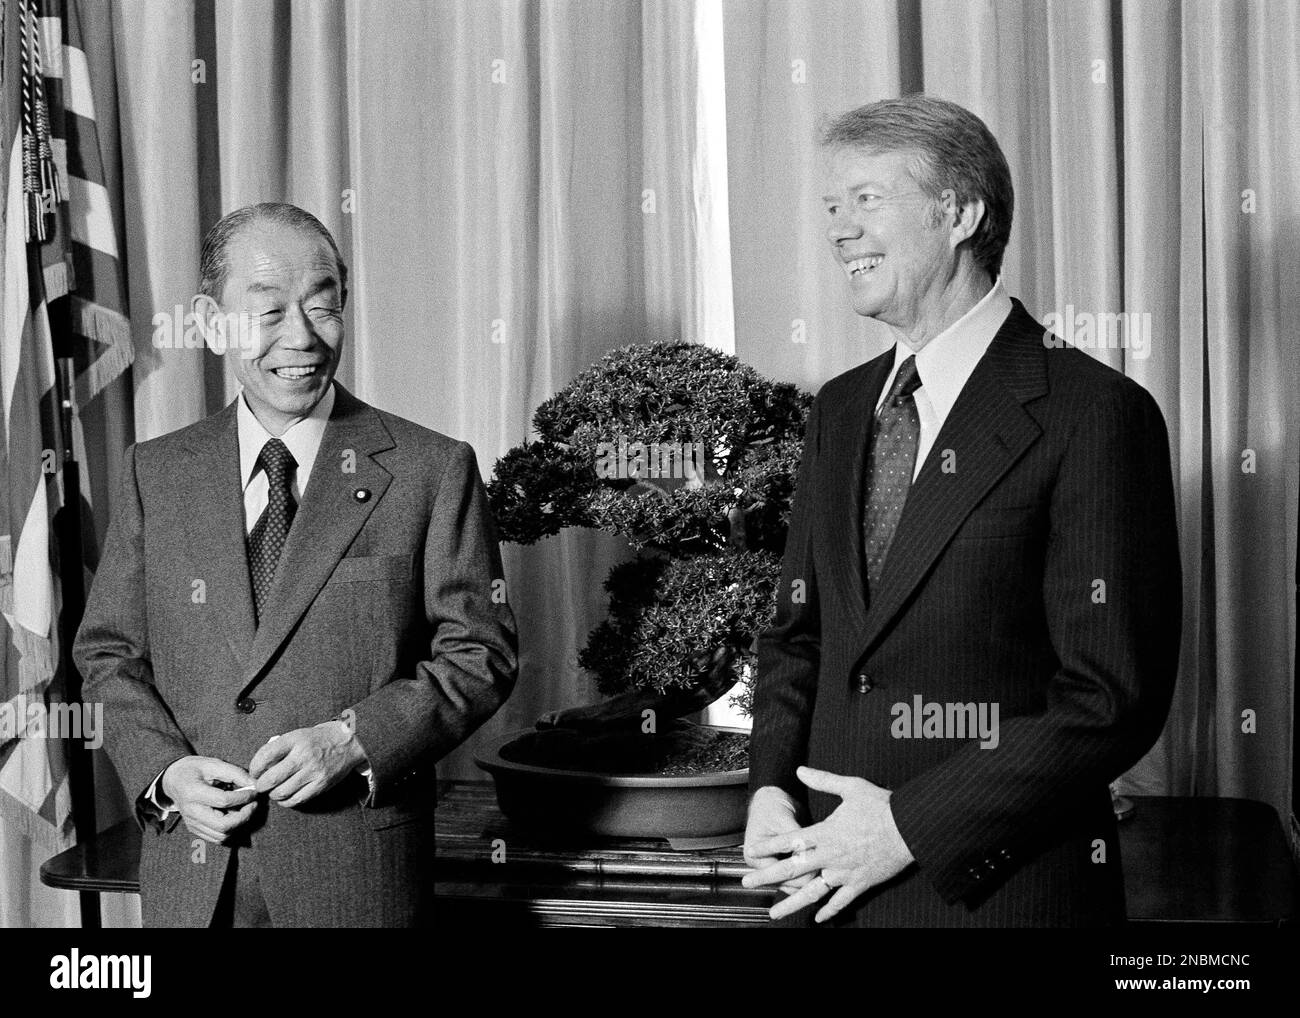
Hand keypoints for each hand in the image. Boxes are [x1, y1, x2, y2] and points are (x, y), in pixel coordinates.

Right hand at [159, 756, 257, 843]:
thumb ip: (235, 773)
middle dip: (244, 816)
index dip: (244, 797)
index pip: (223, 801)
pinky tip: (234, 815)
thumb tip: (254, 785)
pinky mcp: (195, 829)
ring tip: (244, 808)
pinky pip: (217, 838)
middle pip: (223, 825)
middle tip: (253, 803)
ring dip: (238, 824)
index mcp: (193, 792)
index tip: (254, 790)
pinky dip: (230, 830)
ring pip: (222, 835)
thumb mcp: (214, 764)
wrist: (174, 780)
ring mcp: (192, 823)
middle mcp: (191, 812)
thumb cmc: (195, 770)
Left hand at [249, 722, 365, 807]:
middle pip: (270, 779)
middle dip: (260, 785)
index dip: (254, 768)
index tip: (254, 772)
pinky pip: (296, 800)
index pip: (265, 756)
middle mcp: (304, 756)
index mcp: (295, 739)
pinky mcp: (321, 784)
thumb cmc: (318, 739)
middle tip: (261, 785)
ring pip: (281, 792)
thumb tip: (259, 768)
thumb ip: (279, 748)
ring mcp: (313, 771)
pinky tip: (285, 796)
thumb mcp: (298, 735)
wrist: (348, 742)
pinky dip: (285, 802)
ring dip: (272, 794)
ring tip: (274, 790)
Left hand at [742, 765, 914, 922]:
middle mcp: (830, 856)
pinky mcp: (860, 883)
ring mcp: (844, 873)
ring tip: (774, 913)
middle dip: (767, 876)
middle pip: (792, 868)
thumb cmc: (882, 806)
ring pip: (812, 893)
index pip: (789, 840)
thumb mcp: (851, 787)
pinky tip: (818, 919)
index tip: (750, 850)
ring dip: (791, 904)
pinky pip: (841, 902)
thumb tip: (801, 770)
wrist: (910, 828)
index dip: (768, 845)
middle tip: (747, 882)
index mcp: (825, 832)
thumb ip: (823, 780)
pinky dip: (829, 911)